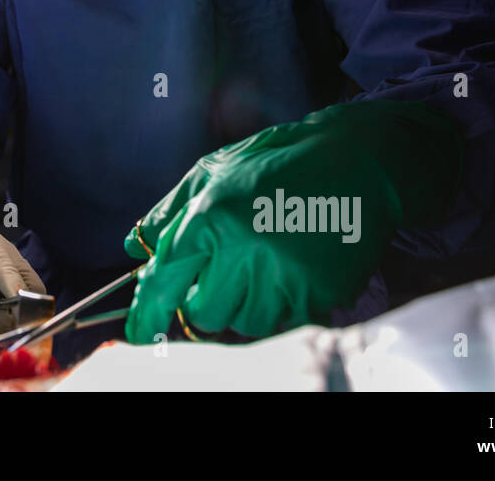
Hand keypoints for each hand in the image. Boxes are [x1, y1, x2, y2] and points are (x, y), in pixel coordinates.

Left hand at [0, 227, 45, 335]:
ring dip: (8, 317)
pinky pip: (15, 305)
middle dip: (18, 310)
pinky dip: (2, 319)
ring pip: (25, 298)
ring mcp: (6, 269)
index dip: (16, 292)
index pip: (9, 267)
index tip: (18, 316)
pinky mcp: (3, 284)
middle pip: (28, 284)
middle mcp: (3, 253)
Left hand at [123, 101, 461, 341]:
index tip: (138, 331)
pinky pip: (285, 321)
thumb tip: (136, 248)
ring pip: (245, 323)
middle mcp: (245, 250)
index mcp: (211, 216)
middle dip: (207, 300)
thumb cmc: (278, 163)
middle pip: (205, 314)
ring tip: (264, 261)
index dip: (146, 313)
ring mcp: (285, 276)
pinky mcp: (320, 294)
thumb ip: (169, 212)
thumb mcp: (213, 172)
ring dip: (247, 303)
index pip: (165, 281)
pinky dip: (283, 303)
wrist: (358, 163)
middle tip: (224, 272)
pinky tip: (292, 266)